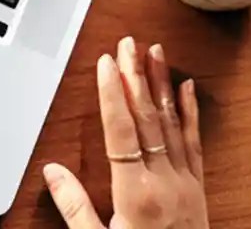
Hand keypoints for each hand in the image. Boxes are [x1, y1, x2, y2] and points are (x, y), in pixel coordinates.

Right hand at [43, 37, 207, 228]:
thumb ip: (74, 208)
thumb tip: (52, 172)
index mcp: (137, 195)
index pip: (121, 132)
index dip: (113, 94)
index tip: (107, 63)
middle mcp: (165, 183)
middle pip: (147, 119)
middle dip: (135, 77)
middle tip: (127, 43)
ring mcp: (185, 184)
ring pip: (172, 124)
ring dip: (162, 85)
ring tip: (155, 53)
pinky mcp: (198, 190)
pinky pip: (194, 144)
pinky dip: (191, 114)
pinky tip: (187, 89)